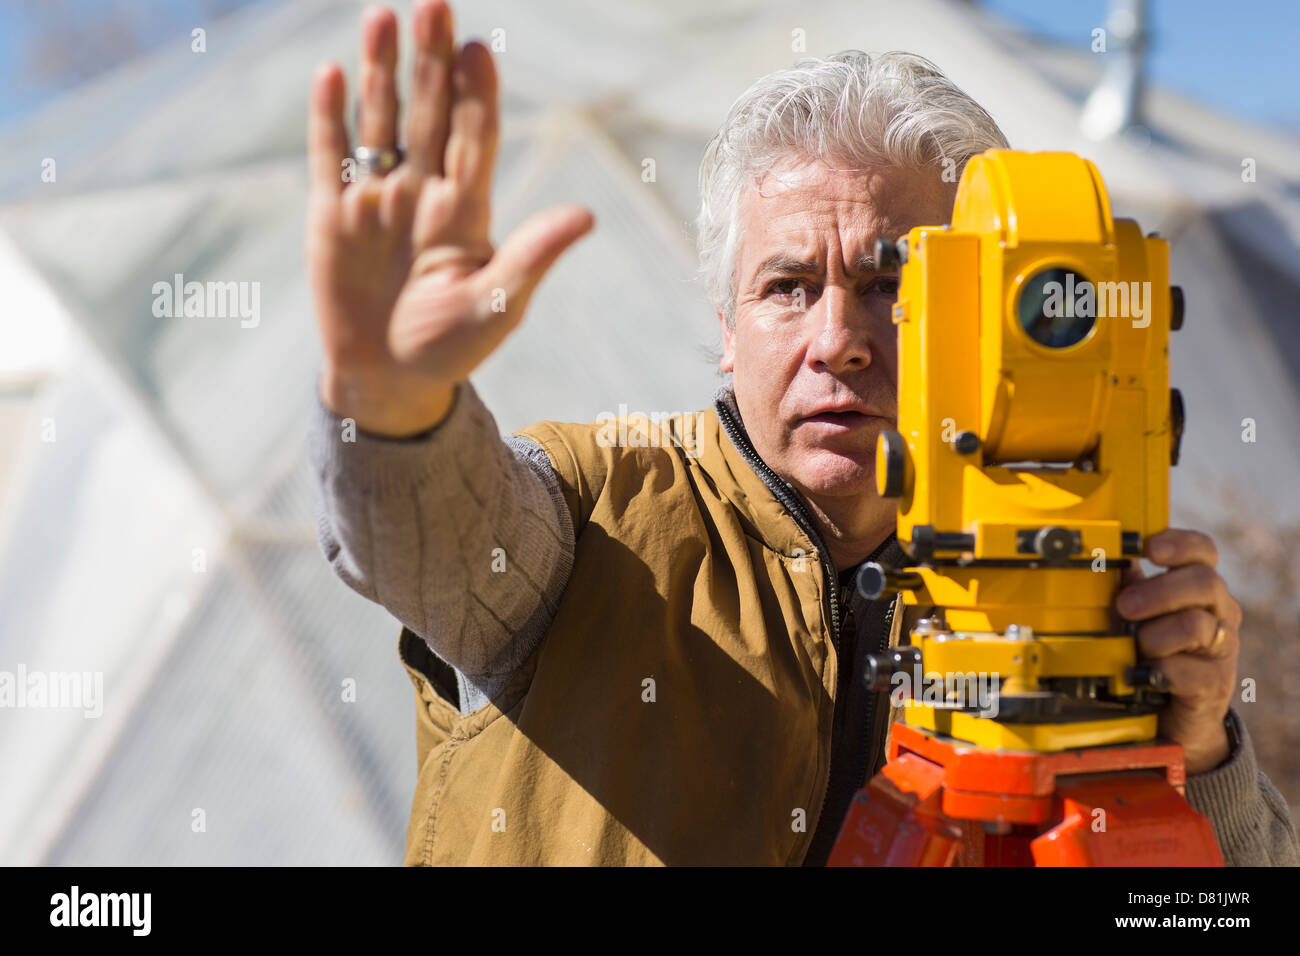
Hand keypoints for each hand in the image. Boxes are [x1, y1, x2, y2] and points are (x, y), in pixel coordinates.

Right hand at [307, 1, 593, 435]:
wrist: (388, 378)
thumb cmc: (451, 345)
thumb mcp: (498, 303)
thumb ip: (533, 255)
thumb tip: (587, 216)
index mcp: (465, 209)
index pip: (475, 137)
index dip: (477, 93)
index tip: (480, 48)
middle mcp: (421, 192)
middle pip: (429, 113)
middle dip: (430, 60)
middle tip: (434, 3)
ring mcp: (376, 199)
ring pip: (379, 121)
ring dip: (381, 71)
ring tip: (383, 16)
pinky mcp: (331, 215)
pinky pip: (330, 156)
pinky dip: (329, 118)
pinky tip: (332, 74)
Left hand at [1115, 528, 1243, 774]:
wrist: (1173, 716)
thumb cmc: (1153, 654)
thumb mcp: (1138, 615)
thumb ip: (1128, 586)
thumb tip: (1103, 555)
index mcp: (1201, 590)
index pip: (1204, 552)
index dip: (1179, 544)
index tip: (1149, 548)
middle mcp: (1219, 614)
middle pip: (1204, 582)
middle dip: (1158, 591)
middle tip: (1124, 607)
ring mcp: (1222, 650)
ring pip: (1196, 625)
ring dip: (1154, 635)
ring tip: (1135, 647)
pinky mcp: (1214, 685)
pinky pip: (1188, 670)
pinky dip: (1159, 670)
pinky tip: (1143, 674)